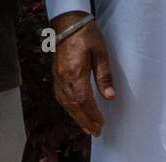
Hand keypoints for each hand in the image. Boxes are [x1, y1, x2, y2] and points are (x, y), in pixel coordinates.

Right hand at [52, 13, 114, 135]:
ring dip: (77, 118)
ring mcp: (58, 78)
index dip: (92, 115)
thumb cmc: (86, 35)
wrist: (67, 23)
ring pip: (67, 104)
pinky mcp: (56, 76)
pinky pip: (61, 98)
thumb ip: (104, 75)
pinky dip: (69, 109)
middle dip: (86, 121)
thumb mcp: (100, 52)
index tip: (101, 124)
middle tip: (96, 132)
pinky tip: (75, 114)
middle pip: (74, 106)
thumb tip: (109, 97)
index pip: (84, 101)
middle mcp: (64, 79)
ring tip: (87, 129)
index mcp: (76, 73)